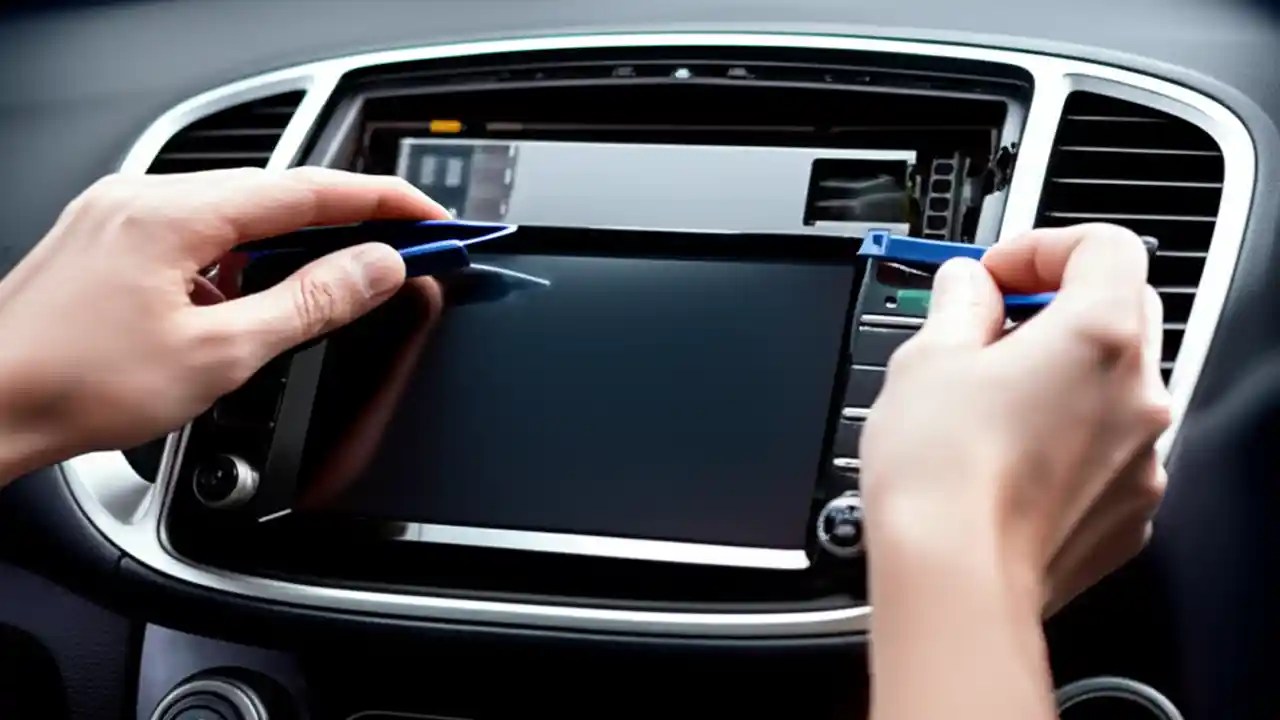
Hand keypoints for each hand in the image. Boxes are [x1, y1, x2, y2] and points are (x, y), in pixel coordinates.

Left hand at [0, 167, 447, 481]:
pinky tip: (254, 302)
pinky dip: (242, 262)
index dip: (382, 203)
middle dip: (346, 225)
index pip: (307, 191)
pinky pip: (197, 236)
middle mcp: (145, 198)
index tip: (430, 218)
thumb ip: (308, 304)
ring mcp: (121, 217)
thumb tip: (375, 268)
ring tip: (337, 287)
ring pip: (236, 218)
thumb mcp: (219, 354)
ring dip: (293, 248)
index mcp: (174, 213)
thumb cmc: (72, 386)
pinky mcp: (109, 243)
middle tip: (402, 254)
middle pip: (275, 197)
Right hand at [861, 223, 1170, 615]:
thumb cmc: (940, 476)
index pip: (1104, 246)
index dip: (1042, 248)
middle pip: (1121, 310)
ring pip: (1114, 385)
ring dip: (1061, 375)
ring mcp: (1142, 458)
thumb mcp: (926, 359)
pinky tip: (1007, 456)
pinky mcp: (1128, 511)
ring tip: (987, 402)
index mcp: (1098, 336)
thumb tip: (967, 287)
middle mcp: (1139, 394)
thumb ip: (959, 304)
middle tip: (988, 328)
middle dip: (1056, 306)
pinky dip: (1068, 437)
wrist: (955, 579)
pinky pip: (1109, 449)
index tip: (996, 274)